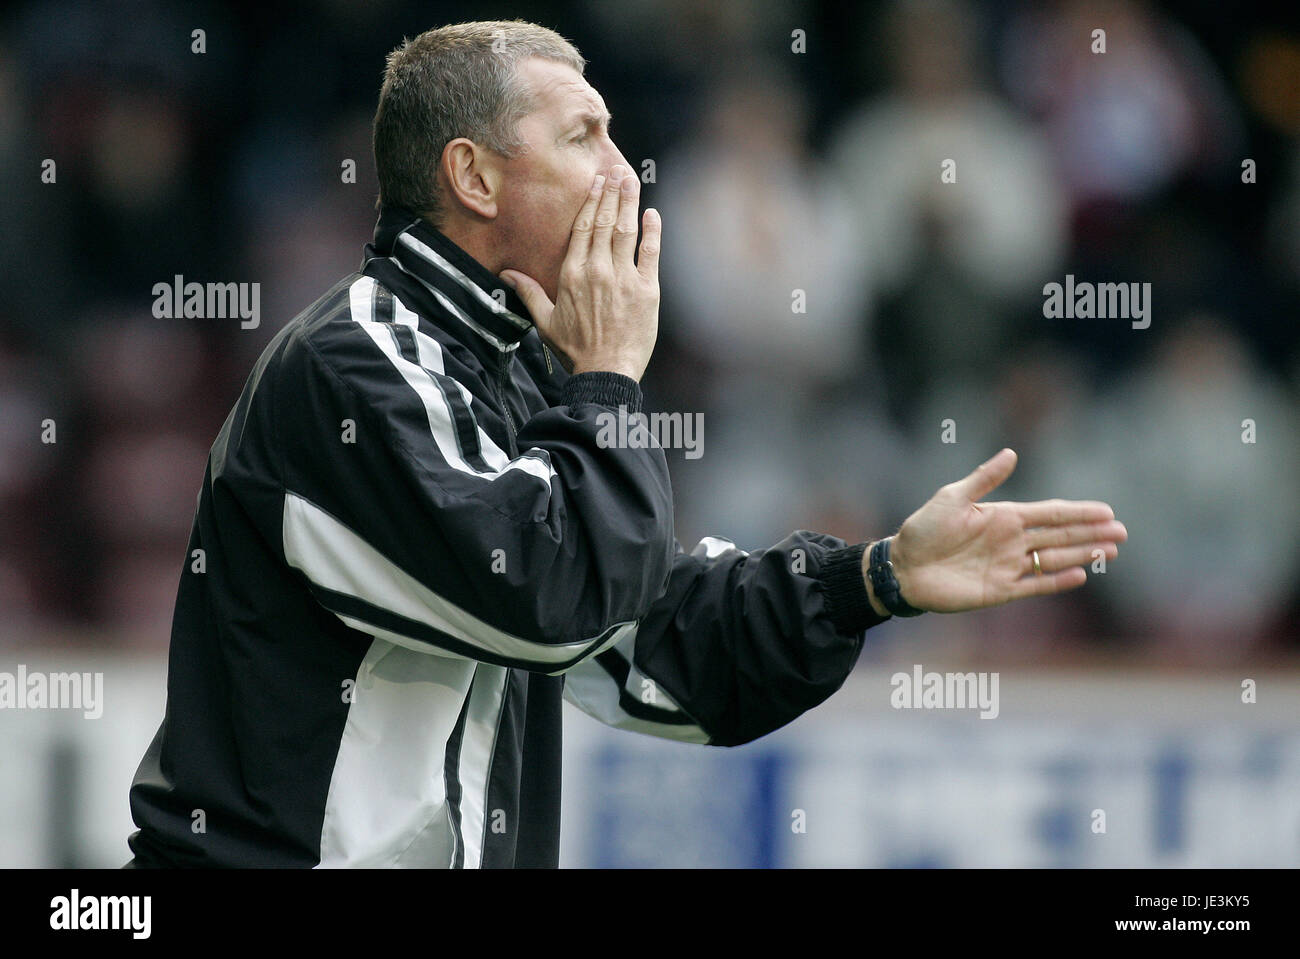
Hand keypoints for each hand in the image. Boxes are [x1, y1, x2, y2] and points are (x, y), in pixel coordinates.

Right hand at [500, 166, 660, 381]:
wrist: (606, 371)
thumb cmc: (576, 349)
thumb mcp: (546, 321)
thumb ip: (529, 293)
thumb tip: (506, 276)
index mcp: (572, 274)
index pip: (582, 228)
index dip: (591, 202)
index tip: (597, 182)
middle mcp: (597, 270)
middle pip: (604, 222)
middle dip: (611, 193)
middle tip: (616, 170)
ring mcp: (624, 278)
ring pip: (626, 231)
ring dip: (629, 202)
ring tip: (631, 180)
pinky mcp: (647, 290)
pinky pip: (650, 252)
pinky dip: (652, 231)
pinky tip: (652, 213)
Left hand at [874, 448, 1127, 612]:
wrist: (903, 567)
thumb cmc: (923, 529)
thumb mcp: (952, 498)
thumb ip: (984, 479)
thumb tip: (1012, 453)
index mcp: (1003, 517)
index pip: (1050, 513)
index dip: (1079, 512)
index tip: (1107, 510)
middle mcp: (1011, 541)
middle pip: (1060, 536)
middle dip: (1091, 533)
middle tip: (1123, 532)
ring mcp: (1007, 566)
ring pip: (1054, 559)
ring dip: (1082, 554)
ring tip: (1111, 551)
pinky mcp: (999, 590)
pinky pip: (1034, 585)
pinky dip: (1057, 580)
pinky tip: (1080, 575)